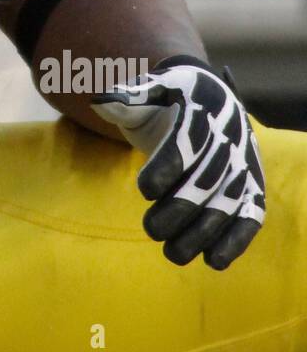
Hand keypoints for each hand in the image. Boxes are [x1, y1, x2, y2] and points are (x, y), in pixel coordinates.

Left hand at [92, 56, 265, 268]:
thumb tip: (100, 100)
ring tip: (173, 254)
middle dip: (180, 209)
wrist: (210, 96)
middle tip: (151, 231)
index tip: (144, 190)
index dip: (167, 167)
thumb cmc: (171, 97)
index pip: (188, 142)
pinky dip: (237, 240)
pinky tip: (214, 262)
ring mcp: (244, 163)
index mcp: (203, 108)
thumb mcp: (151, 89)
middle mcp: (230, 137)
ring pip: (229, 202)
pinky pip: (251, 214)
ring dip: (204, 233)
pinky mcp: (252, 185)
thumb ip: (128, 98)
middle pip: (208, 180)